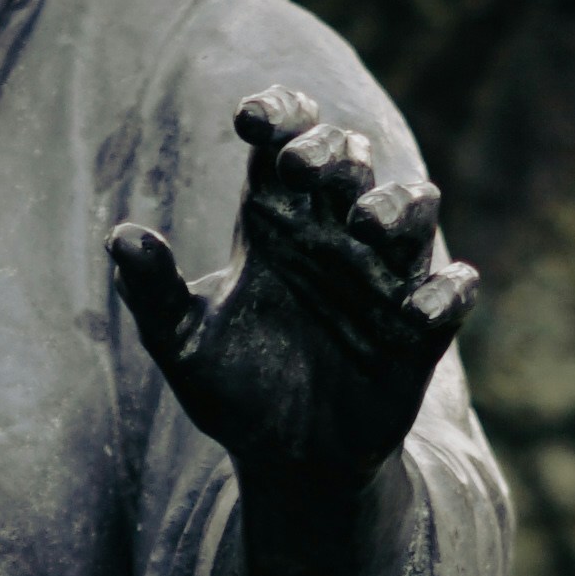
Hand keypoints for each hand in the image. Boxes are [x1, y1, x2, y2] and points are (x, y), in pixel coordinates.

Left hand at [112, 89, 477, 512]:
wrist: (288, 462)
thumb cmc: (236, 391)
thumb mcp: (183, 345)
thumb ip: (153, 292)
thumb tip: (121, 236)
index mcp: (276, 222)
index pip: (286, 140)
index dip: (279, 113)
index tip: (251, 120)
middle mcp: (334, 235)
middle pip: (350, 157)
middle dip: (331, 151)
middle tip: (298, 169)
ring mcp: (383, 277)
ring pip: (415, 205)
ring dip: (396, 203)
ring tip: (363, 226)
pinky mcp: (421, 329)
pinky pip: (453, 291)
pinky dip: (444, 293)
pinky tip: (411, 314)